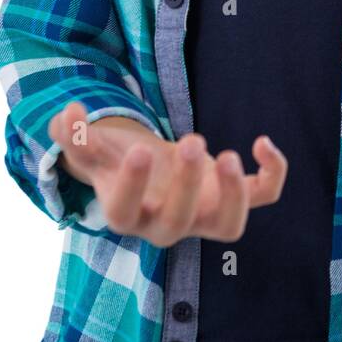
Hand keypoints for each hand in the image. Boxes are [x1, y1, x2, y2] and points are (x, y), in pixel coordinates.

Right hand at [48, 100, 287, 245]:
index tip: (139, 150)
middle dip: (187, 184)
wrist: (152, 169)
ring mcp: (204, 216)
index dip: (131, 186)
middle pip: (177, 222)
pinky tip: (263, 142)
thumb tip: (68, 114)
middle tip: (192, 140)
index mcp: (125, 212)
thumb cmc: (117, 159)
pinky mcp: (233, 199)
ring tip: (231, 154)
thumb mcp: (94, 148)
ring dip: (234, 195)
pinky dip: (272, 173)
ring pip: (228, 227)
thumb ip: (74, 136)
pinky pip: (263, 196)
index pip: (123, 212)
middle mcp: (165, 224)